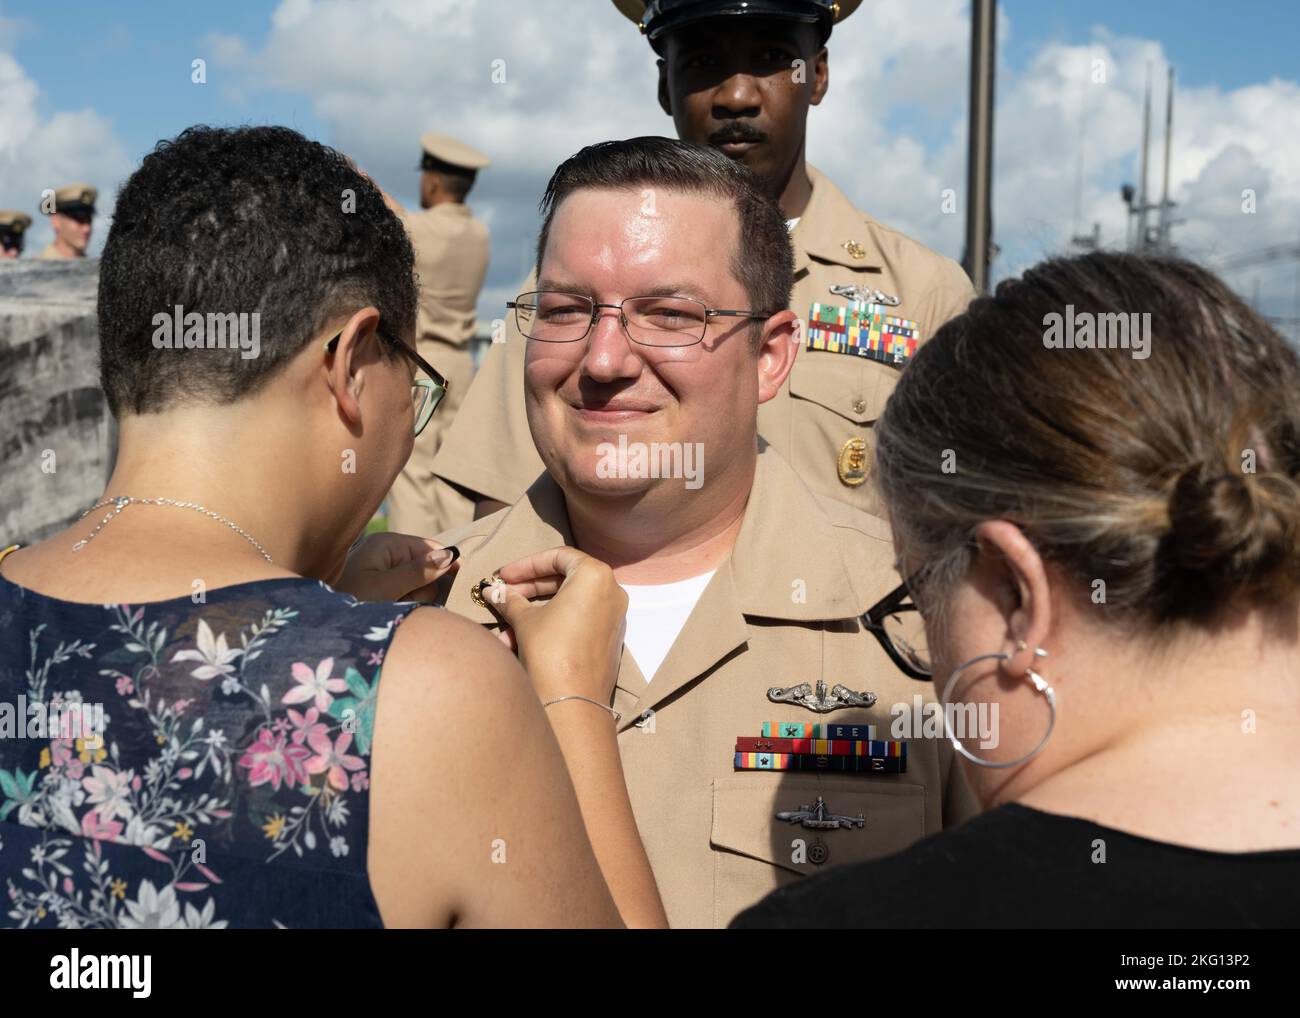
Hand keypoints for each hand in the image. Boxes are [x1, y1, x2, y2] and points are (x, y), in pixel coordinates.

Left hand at [334, 532, 457, 602]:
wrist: (321, 625)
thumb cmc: (350, 601)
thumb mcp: (385, 587)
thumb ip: (418, 572)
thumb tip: (450, 554)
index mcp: (386, 544)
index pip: (429, 548)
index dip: (444, 563)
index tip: (459, 577)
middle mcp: (386, 554)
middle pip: (427, 568)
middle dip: (420, 588)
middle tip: (401, 600)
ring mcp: (384, 572)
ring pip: (420, 586)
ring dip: (411, 600)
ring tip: (389, 608)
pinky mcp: (383, 589)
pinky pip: (407, 596)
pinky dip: (403, 605)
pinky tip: (389, 611)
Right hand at [490, 546, 626, 704]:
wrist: (573, 701)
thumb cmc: (550, 650)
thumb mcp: (525, 620)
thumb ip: (510, 600)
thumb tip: (493, 591)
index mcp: (595, 576)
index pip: (558, 556)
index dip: (527, 564)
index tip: (504, 575)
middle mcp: (611, 592)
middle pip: (566, 578)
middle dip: (531, 586)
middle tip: (505, 593)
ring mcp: (614, 616)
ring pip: (569, 603)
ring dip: (537, 609)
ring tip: (508, 623)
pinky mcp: (609, 638)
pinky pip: (578, 621)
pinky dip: (553, 623)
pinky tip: (524, 637)